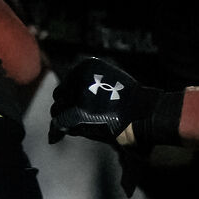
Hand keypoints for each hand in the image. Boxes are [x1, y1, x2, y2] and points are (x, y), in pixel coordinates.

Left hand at [50, 56, 167, 148]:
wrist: (141, 112)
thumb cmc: (128, 99)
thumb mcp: (107, 78)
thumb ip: (87, 83)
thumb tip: (68, 94)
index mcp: (85, 67)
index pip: (67, 83)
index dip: (69, 95)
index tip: (77, 103)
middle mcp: (77, 79)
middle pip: (59, 96)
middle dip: (64, 106)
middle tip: (75, 116)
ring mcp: (75, 96)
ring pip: (57, 110)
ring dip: (64, 119)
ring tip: (79, 123)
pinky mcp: (75, 114)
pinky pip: (60, 123)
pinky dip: (61, 129)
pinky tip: (72, 131)